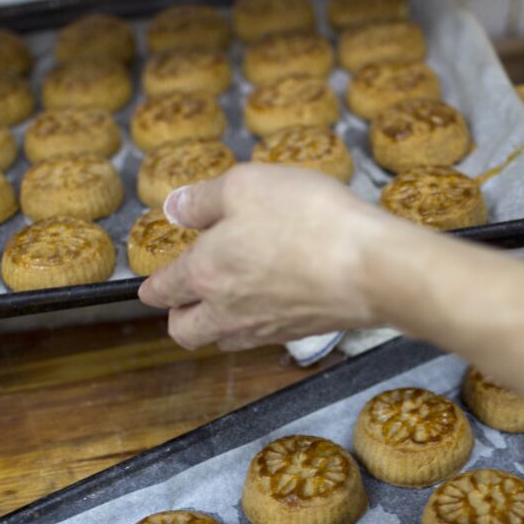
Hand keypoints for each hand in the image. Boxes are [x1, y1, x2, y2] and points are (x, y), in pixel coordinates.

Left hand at [137, 164, 380, 349]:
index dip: (152, 286)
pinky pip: (261, 339)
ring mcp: (264, 329)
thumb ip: (202, 199)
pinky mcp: (298, 333)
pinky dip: (254, 324)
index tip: (150, 284)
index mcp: (204, 273)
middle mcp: (227, 310)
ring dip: (215, 323)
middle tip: (186, 294)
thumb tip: (174, 209)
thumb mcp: (246, 184)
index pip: (162, 290)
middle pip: (185, 331)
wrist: (372, 268)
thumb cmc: (308, 219)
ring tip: (228, 297)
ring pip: (223, 339)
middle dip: (178, 315)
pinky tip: (270, 299)